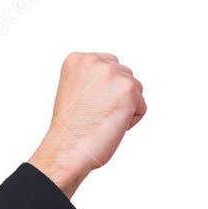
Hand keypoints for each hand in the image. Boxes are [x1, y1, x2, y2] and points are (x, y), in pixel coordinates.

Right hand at [28, 52, 146, 196]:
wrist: (66, 150)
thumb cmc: (70, 130)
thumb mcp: (75, 90)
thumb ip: (93, 78)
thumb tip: (116, 80)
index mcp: (77, 59)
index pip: (109, 67)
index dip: (103, 92)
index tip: (88, 106)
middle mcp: (94, 60)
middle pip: (124, 75)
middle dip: (116, 97)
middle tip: (95, 115)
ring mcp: (112, 73)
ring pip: (135, 90)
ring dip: (124, 108)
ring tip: (102, 120)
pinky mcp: (128, 89)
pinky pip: (141, 107)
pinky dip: (131, 121)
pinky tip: (110, 126)